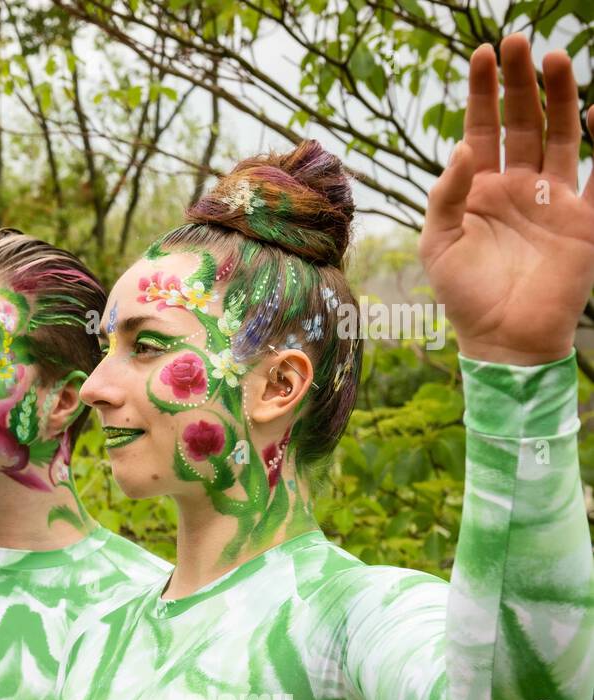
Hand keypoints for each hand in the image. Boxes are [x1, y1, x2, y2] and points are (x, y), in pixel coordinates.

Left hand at [419, 33, 593, 365]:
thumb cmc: (463, 295)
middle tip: (517, 40)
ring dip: (560, 98)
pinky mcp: (584, 221)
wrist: (503, 339)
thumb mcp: (438, 244)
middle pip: (522, 122)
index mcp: (479, 190)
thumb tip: (463, 148)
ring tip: (554, 59)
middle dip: (519, 82)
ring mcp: (554, 200)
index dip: (482, 92)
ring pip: (562, 136)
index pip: (481, 128)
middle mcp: (518, 186)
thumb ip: (446, 195)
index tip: (483, 54)